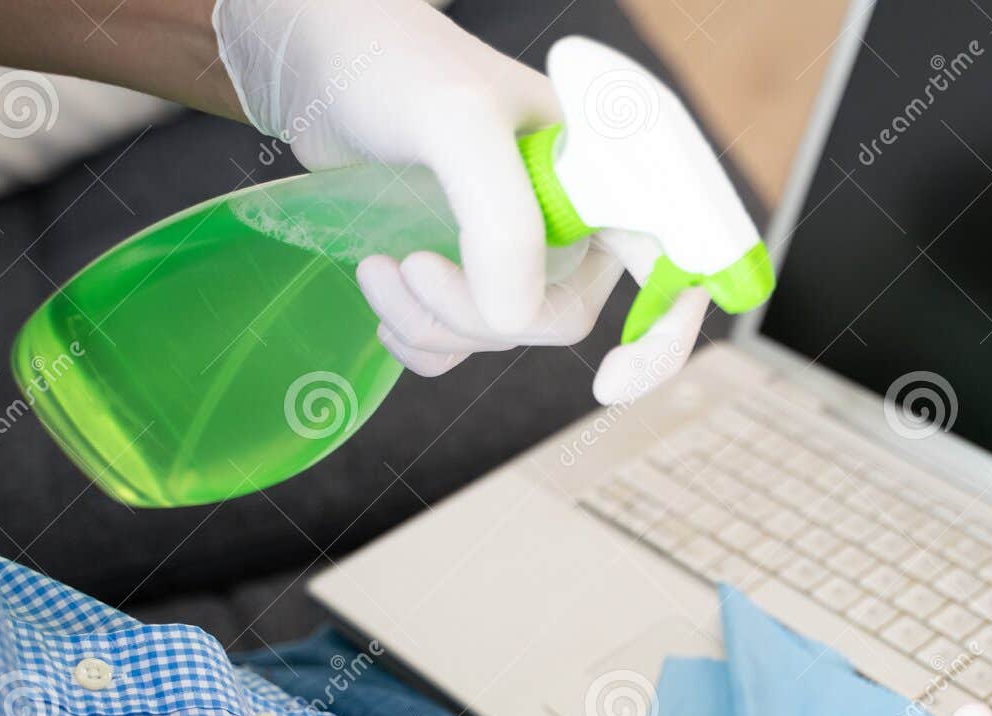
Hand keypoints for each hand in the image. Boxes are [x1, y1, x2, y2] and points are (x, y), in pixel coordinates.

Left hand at [212, 0, 704, 401]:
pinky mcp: (471, 266)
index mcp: (610, 172)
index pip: (674, 268)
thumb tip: (517, 320)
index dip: (662, 337)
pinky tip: (382, 295)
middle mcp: (578, 215)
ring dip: (434, 322)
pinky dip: (420, 336)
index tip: (608, 384)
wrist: (318, 55)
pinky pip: (463, 341)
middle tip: (413, 270)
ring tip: (377, 270)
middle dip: (480, 316)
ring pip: (504, 333)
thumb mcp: (457, 124)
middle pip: (561, 317)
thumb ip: (501, 220)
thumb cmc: (396, 65)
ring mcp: (523, 246)